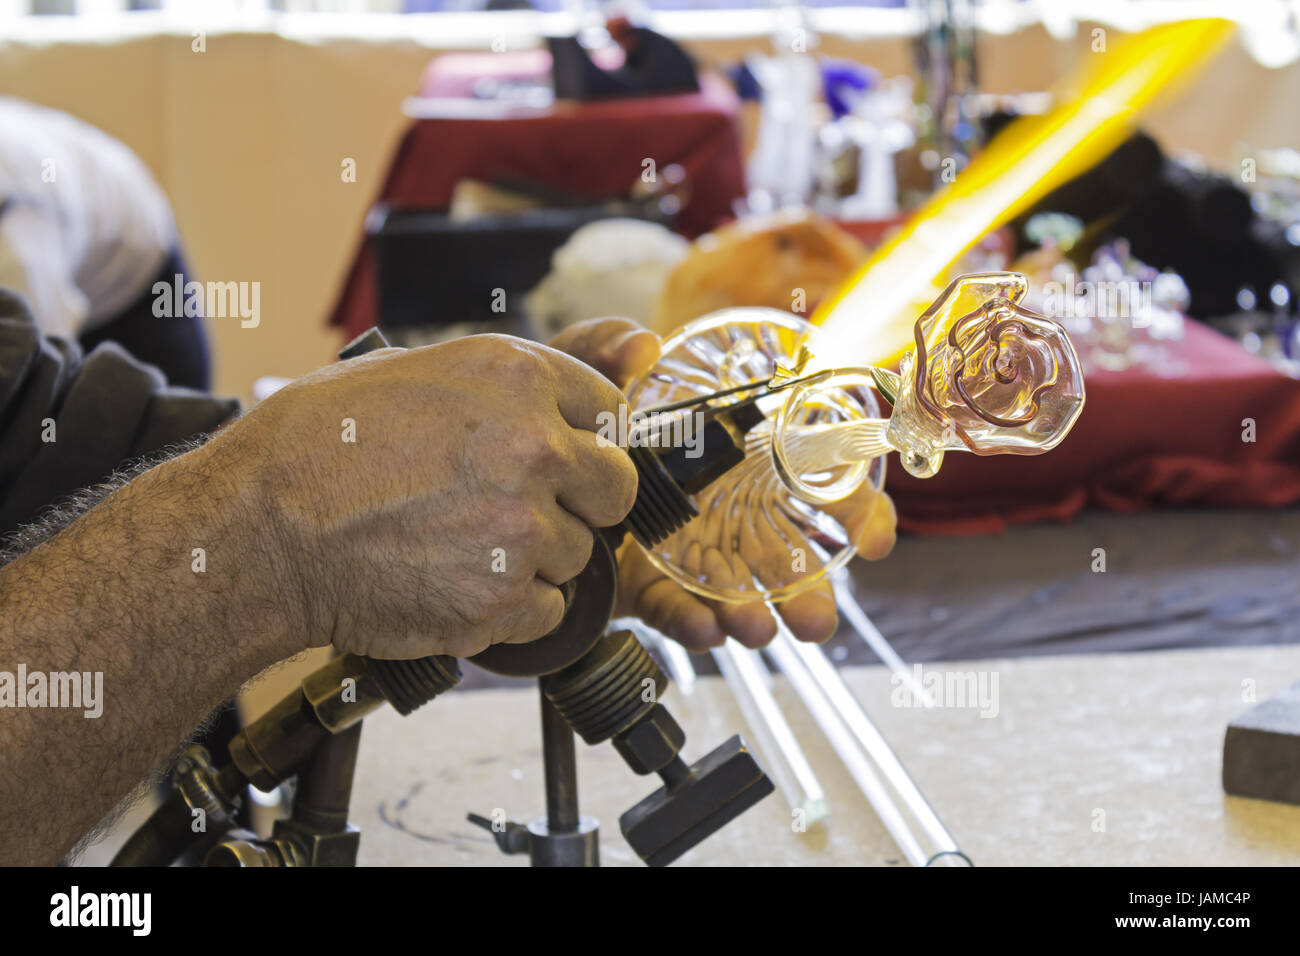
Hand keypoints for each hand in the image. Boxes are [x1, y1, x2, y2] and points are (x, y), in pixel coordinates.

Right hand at [235, 334, 636, 659]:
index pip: (609, 409)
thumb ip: (506, 381)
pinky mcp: (502, 599)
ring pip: (579, 555)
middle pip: (616, 489)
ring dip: (536, 559)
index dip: (584, 438)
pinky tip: (456, 584)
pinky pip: (549, 611)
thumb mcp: (411, 371)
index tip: (562, 458)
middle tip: (520, 511)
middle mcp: (533, 446)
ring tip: (459, 547)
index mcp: (515, 376)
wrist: (256, 533)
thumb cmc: (314, 448)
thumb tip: (595, 370)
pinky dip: (512, 609)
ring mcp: (522, 527)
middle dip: (580, 503)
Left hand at [548, 318, 897, 651]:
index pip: (804, 481)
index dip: (851, 510)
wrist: (498, 479)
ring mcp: (680, 554)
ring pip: (735, 593)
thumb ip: (602, 351)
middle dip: (812, 587)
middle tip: (822, 614)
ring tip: (766, 629)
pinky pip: (672, 611)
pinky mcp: (640, 589)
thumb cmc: (557, 426)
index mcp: (724, 460)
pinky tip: (710, 629)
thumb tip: (642, 344)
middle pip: (782, 552)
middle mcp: (714, 511)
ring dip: (757, 615)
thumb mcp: (575, 378)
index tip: (874, 539)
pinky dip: (692, 623)